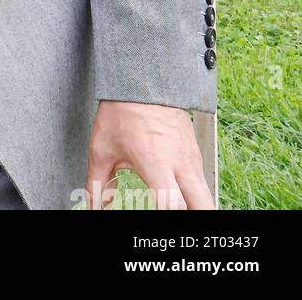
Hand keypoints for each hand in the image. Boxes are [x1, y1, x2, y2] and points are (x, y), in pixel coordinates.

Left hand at [85, 101, 214, 208]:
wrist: (141, 80)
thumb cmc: (120, 112)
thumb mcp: (101, 149)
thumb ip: (98, 184)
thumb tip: (94, 206)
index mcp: (155, 163)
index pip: (172, 205)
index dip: (167, 219)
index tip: (156, 221)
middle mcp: (179, 163)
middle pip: (203, 206)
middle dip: (197, 219)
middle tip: (177, 221)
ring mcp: (191, 158)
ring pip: (207, 195)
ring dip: (197, 207)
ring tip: (179, 209)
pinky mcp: (196, 153)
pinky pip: (203, 181)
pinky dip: (196, 194)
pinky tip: (181, 196)